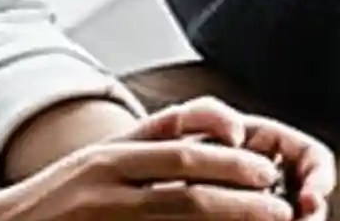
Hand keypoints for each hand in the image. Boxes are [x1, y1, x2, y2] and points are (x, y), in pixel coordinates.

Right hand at [0, 97, 334, 219]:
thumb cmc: (59, 194)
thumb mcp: (99, 156)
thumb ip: (153, 139)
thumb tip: (218, 129)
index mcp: (110, 156)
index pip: (181, 154)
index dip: (230, 164)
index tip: (268, 173)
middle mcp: (105, 188)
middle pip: (185, 195)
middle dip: (239, 203)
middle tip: (280, 210)